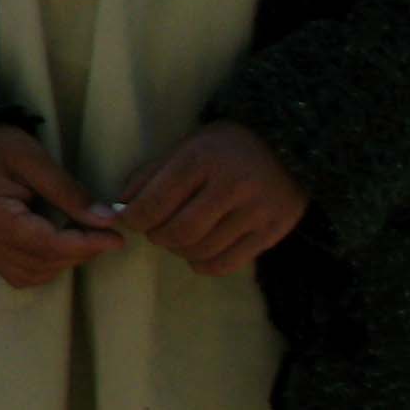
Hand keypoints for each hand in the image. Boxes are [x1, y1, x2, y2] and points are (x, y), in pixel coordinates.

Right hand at [0, 123, 122, 287]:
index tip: (117, 237)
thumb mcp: (31, 157)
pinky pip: (20, 273)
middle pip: (43, 264)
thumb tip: (106, 220)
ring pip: (33, 274)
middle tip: (103, 230)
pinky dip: (45, 266)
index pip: (48, 245)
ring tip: (81, 235)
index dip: (86, 244)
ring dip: (63, 261)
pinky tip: (57, 244)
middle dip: (79, 251)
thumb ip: (67, 191)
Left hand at [115, 122, 306, 274]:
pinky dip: (204, 265)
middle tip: (153, 230)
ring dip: (179, 250)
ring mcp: (255, 211)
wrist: (287, 145)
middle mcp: (230, 186)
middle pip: (179, 231)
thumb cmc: (226, 146)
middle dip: (156, 236)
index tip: (126, 220)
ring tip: (176, 239)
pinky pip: (229, 263)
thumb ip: (152, 173)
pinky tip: (197, 255)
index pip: (156, 201)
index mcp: (201, 159)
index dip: (133, 218)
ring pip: (202, 250)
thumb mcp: (186, 146)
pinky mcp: (273, 231)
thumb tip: (122, 204)